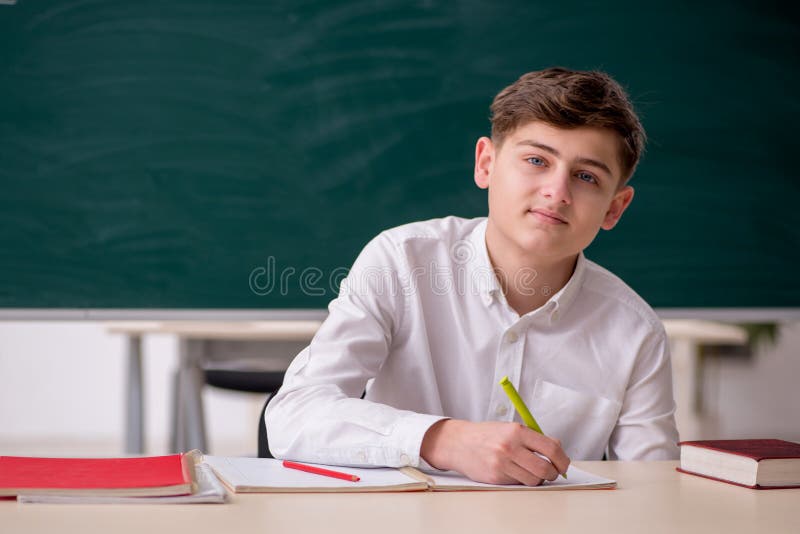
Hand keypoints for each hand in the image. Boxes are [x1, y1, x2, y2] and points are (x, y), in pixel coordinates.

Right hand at [420, 419, 569, 485]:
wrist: (459, 442)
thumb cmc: (486, 435)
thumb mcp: (510, 428)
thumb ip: (534, 437)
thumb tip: (557, 448)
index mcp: (517, 431)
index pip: (551, 448)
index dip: (562, 459)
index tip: (564, 464)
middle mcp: (510, 447)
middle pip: (545, 468)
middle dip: (553, 473)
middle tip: (552, 472)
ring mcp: (502, 464)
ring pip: (534, 480)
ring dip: (537, 478)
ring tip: (530, 471)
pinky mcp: (496, 477)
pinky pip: (519, 484)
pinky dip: (521, 480)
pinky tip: (514, 471)